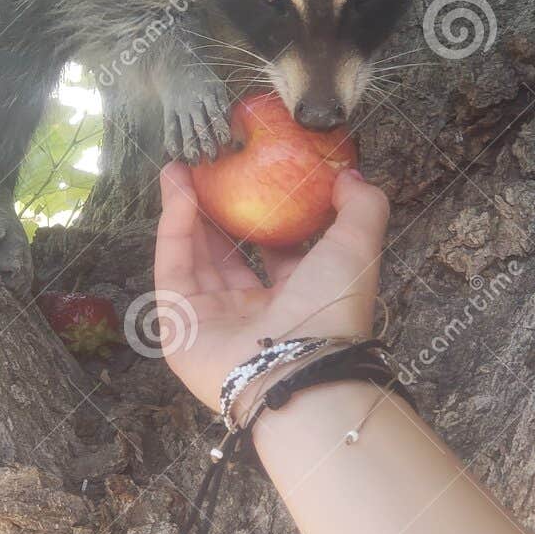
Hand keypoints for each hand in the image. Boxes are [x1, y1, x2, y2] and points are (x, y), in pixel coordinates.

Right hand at [152, 161, 389, 409]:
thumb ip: (361, 208)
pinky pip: (173, 267)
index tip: (255, 177)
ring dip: (187, 210)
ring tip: (182, 165)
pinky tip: (178, 189)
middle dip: (216, 210)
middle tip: (209, 168)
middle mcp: (254, 314)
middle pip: (227, 253)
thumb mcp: (357, 248)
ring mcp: (213, 321)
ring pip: (195, 257)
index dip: (264, 215)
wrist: (297, 368)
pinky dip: (173, 227)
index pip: (276, 254)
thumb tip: (350, 176)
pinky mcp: (179, 325)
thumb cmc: (332, 311)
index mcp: (297, 302)